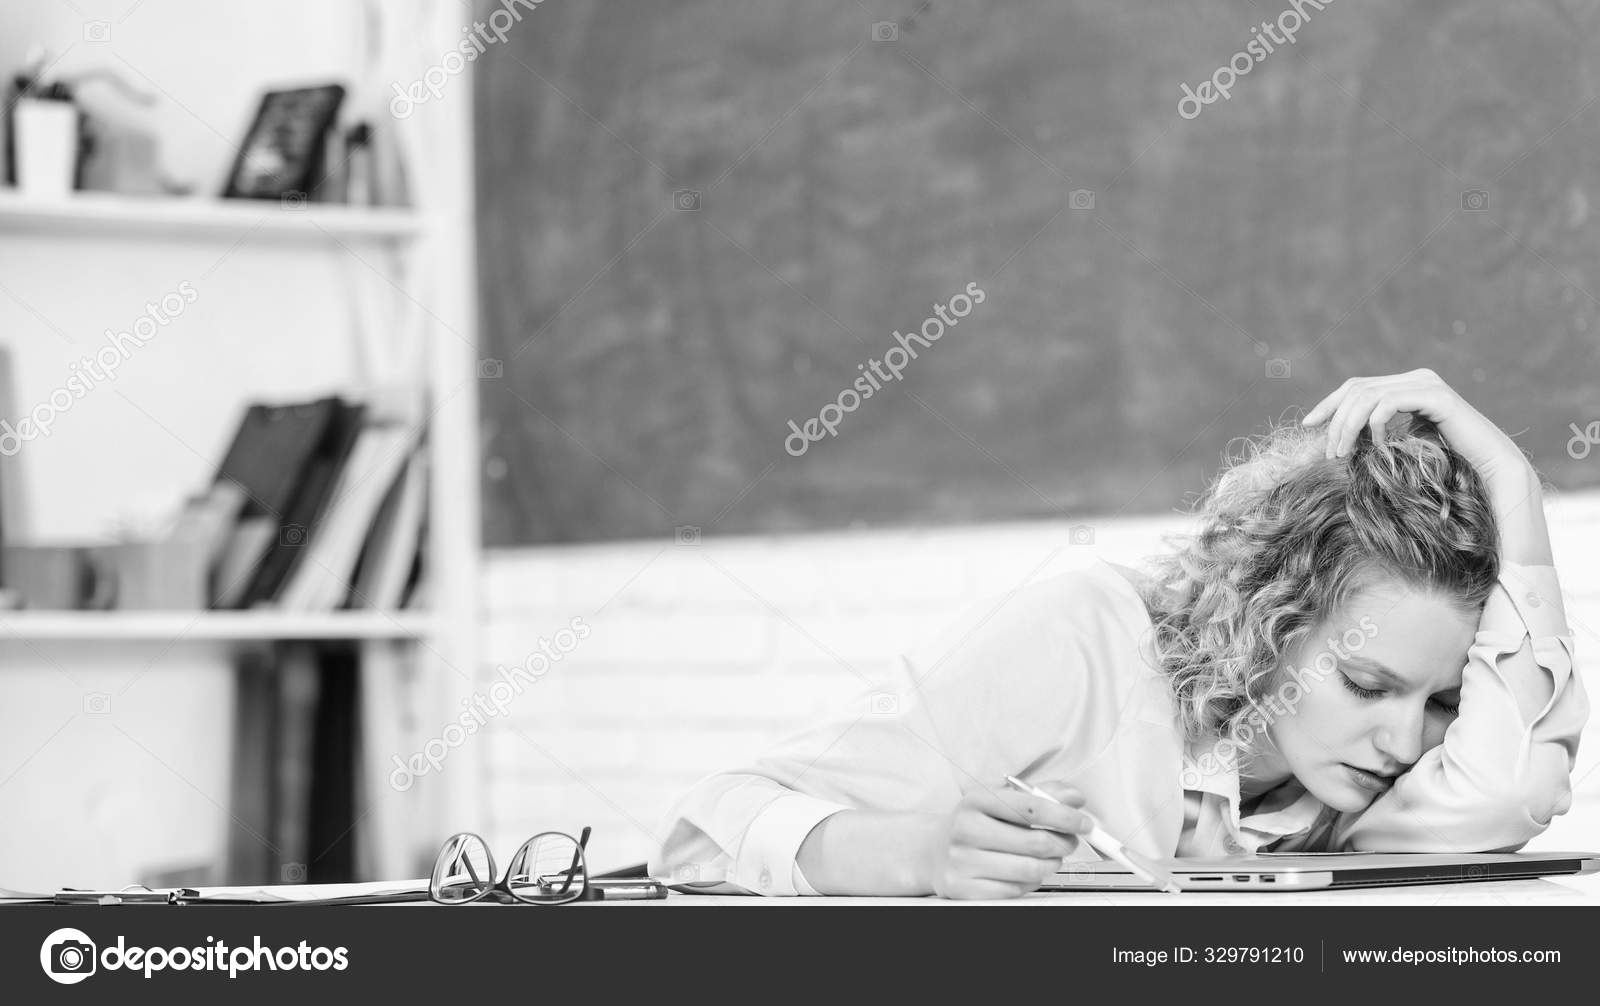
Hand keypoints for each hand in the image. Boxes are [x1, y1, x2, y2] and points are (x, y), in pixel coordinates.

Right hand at [919, 780, 1089, 899]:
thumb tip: (1074, 797)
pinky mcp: (964, 889)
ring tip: (1050, 857)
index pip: (1031, 807)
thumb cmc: (976, 823)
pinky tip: (1026, 872)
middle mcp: (966, 829)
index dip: (1065, 816)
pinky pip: (1015, 891)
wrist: (933, 851)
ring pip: (1030, 870)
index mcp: (976, 800)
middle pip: (1036, 842)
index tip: (1083, 823)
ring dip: (1051, 865)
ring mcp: (963, 861)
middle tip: (1070, 842)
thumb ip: (1040, 794)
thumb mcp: (1001, 799)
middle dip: (1064, 843)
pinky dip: (1031, 883)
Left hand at [1300, 368, 1534, 494]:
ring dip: (1348, 426)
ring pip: (1368, 396)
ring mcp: (1427, 384)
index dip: (1329, 404)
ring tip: (1344, 454)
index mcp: (1406, 385)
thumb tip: (1340, 438)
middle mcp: (1416, 378)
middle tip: (1330, 452)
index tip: (1307, 424)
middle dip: (1336, 420)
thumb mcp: (1403, 444)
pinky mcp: (1437, 397)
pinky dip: (1374, 425)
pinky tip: (1376, 447)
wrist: (1489, 468)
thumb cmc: (1446, 462)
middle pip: (1357, 389)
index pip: (1356, 386)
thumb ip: (1377, 433)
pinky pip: (1389, 404)